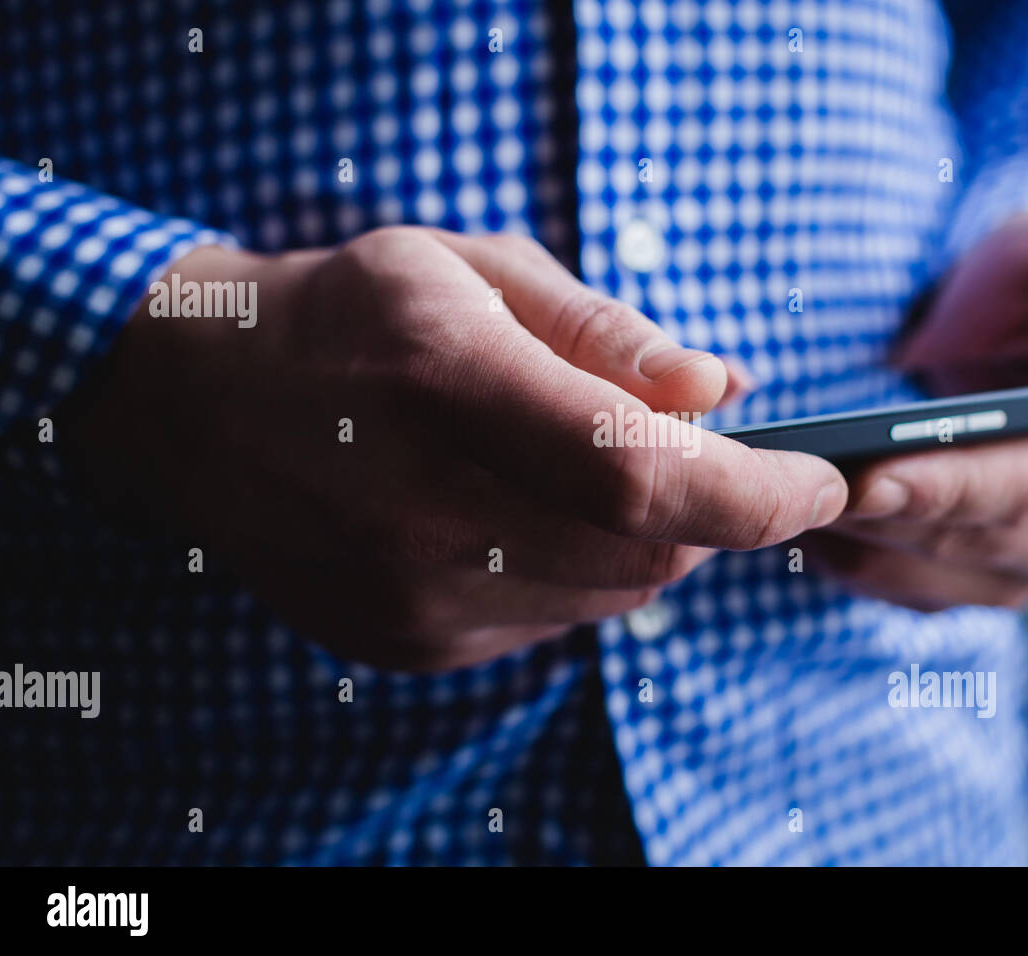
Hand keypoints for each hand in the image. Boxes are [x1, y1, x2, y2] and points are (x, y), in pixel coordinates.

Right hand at [60, 227, 846, 669]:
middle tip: (691, 450)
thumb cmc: (353, 313)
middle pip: (647, 549)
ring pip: (612, 595)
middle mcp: (428, 509)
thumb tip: (725, 390)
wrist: (202, 405)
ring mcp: (415, 595)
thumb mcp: (474, 270)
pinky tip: (516, 516)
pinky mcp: (411, 644)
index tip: (824, 478)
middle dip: (708, 507)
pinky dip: (575, 573)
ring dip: (642, 539)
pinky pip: (552, 622)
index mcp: (451, 383)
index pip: (641, 472)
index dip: (758, 490)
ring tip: (582, 471)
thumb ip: (607, 335)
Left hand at [798, 213, 1027, 610]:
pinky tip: (804, 528)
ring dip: (863, 547)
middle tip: (804, 490)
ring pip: (939, 579)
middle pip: (980, 543)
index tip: (874, 475)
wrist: (983, 320)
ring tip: (789, 505)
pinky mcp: (971, 577)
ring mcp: (1027, 561)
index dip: (955, 487)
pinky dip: (852, 563)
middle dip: (890, 519)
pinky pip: (907, 592)